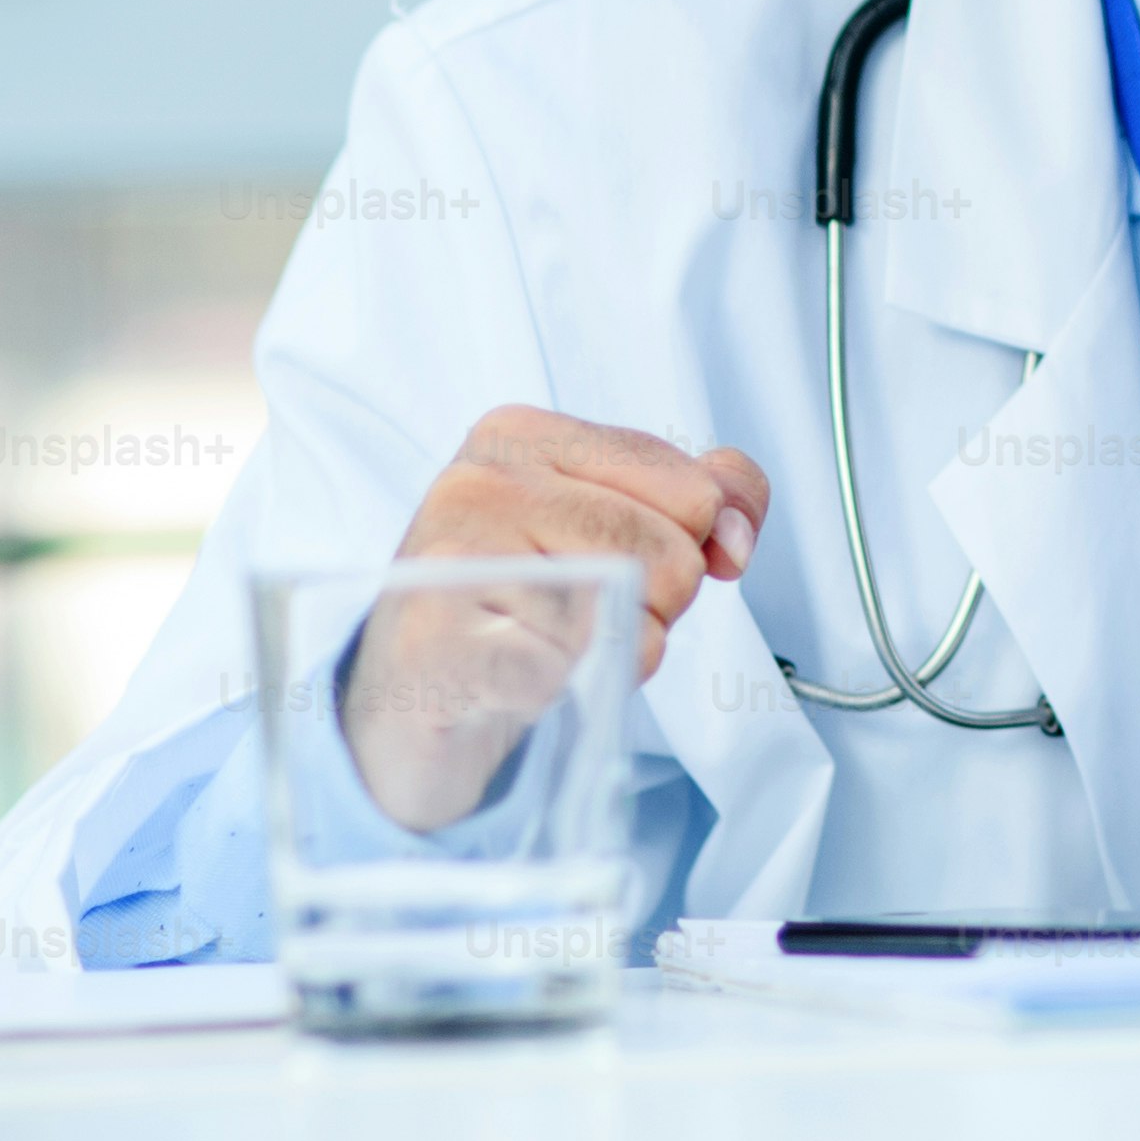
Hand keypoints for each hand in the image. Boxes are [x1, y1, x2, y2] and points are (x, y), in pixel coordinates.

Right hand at [339, 406, 766, 831]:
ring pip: (631, 618)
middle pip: (670, 556)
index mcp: (522, 435)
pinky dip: (571, 693)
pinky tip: (524, 682)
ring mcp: (453, 562)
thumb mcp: (609, 523)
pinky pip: (574, 672)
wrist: (402, 705)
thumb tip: (737, 528)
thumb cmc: (513, 605)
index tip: (623, 565)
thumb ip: (700, 496)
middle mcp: (480, 482)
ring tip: (550, 647)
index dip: (688, 547)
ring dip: (615, 656)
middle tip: (576, 617)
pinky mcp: (442, 645)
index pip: (692, 488)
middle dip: (652, 609)